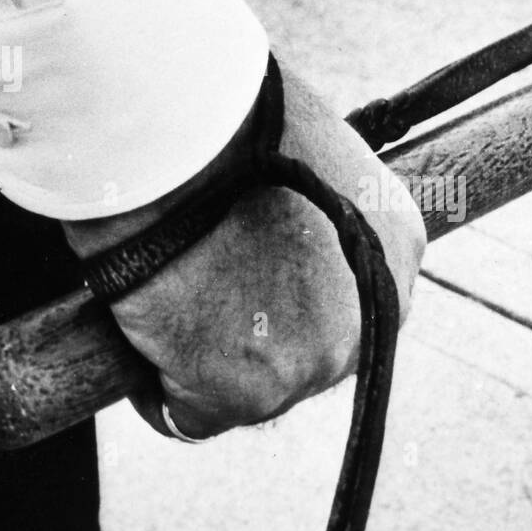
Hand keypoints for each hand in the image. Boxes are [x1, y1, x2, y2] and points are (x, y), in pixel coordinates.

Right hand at [61, 60, 425, 439]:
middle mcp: (370, 318)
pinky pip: (187, 414)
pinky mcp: (242, 395)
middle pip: (304, 356)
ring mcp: (310, 363)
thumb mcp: (299, 149)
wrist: (173, 132)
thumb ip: (302, 201)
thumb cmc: (224, 116)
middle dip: (250, 335)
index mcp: (392, 248)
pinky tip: (139, 329)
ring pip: (247, 390)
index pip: (345, 303)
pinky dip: (154, 385)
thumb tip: (263, 222)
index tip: (243, 275)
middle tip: (193, 288)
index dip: (287, 295)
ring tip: (160, 300)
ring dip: (201, 359)